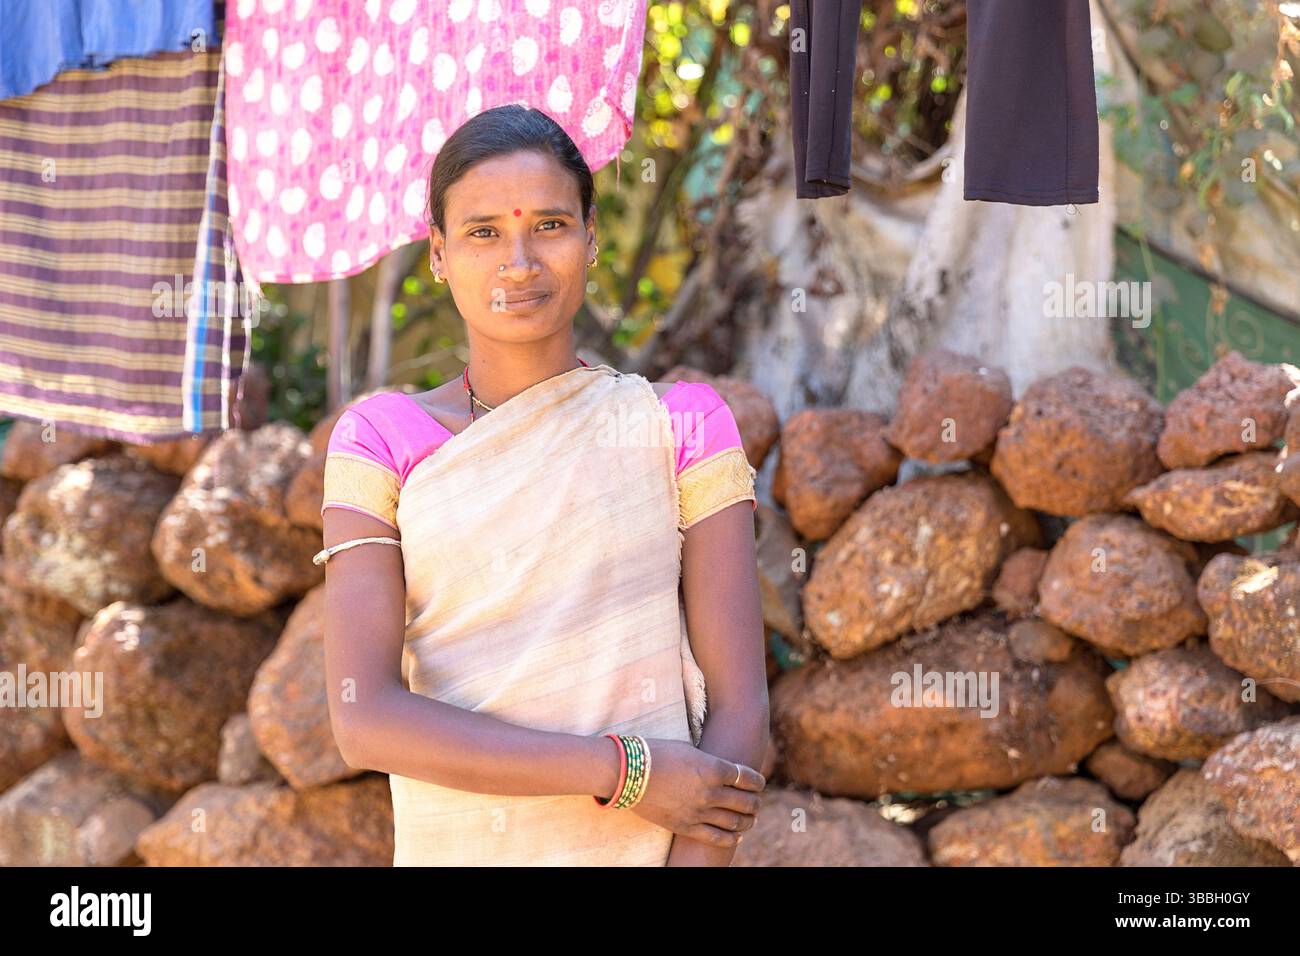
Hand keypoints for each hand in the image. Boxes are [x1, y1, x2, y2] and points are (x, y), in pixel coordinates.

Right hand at [624, 738, 764, 847]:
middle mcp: (711, 791)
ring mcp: (699, 811)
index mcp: (714, 768)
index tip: (759, 784)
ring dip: (747, 821)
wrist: (628, 772)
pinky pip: (717, 838)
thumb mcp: (690, 750)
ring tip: (750, 819)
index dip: (758, 782)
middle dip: (756, 803)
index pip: (748, 778)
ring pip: (735, 822)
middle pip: (746, 802)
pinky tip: (737, 836)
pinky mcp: (686, 827)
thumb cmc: (657, 754)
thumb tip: (726, 769)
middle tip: (757, 802)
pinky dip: (731, 838)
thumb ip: (711, 762)